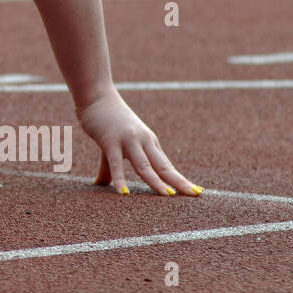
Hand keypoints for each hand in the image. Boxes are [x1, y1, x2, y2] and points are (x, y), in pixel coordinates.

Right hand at [75, 92, 201, 195]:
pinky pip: (115, 164)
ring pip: (144, 166)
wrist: (96, 96)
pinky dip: (120, 179)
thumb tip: (100, 184)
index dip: (180, 180)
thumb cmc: (106, 120)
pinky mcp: (110, 141)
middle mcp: (143, 141)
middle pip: (163, 167)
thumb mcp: (112, 145)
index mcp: (148, 143)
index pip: (166, 166)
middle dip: (179, 181)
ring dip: (156, 182)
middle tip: (195, 194)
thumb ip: (109, 168)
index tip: (196, 192)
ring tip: (168, 195)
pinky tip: (123, 193)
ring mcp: (128, 141)